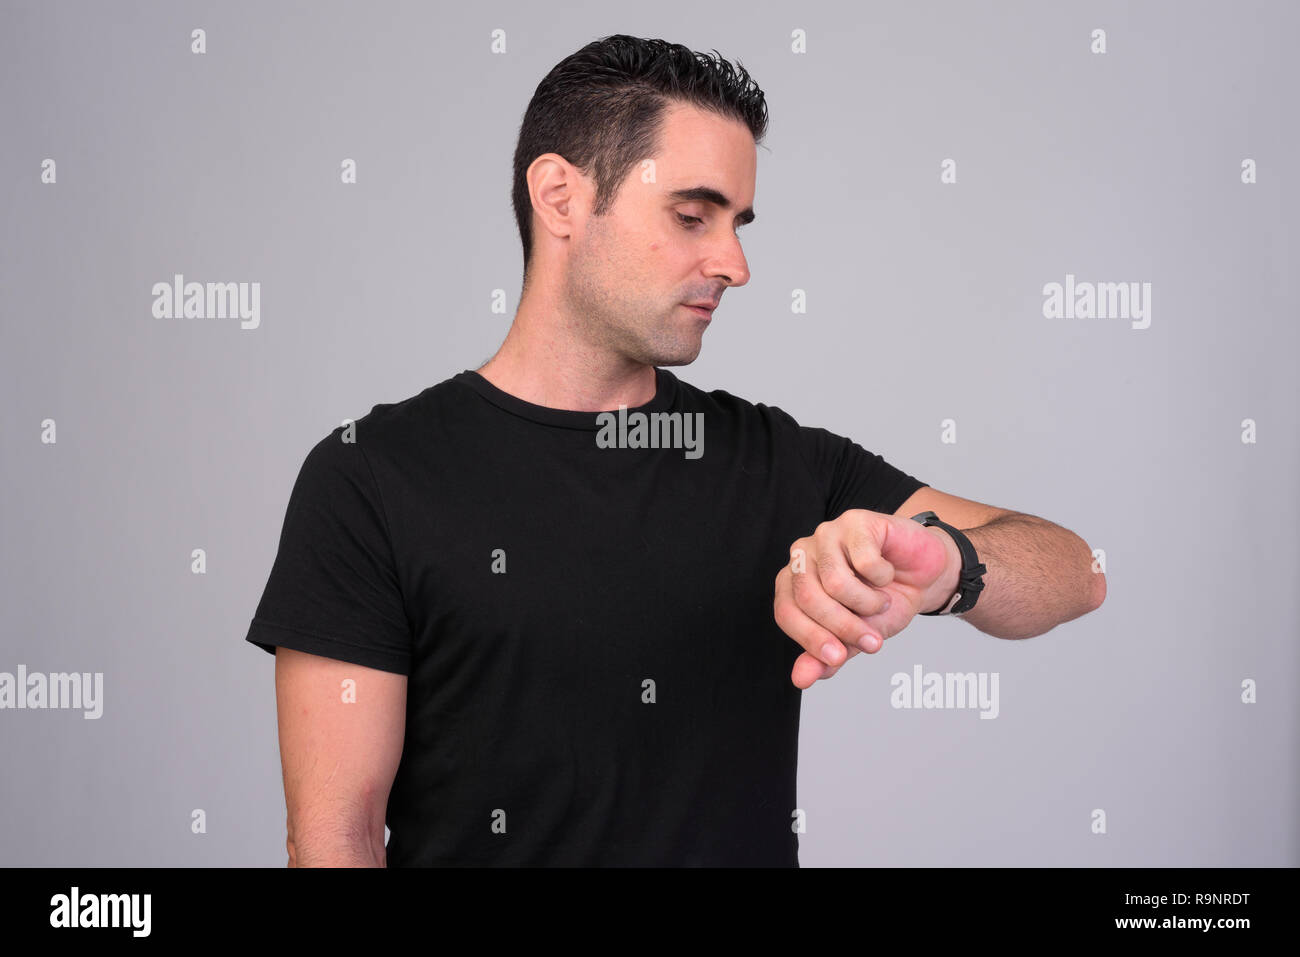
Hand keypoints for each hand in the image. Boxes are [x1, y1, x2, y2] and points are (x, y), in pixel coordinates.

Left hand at [773, 509, 957, 688]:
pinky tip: (887, 574)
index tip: (839, 657)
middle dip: (843, 626)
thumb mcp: (857, 639)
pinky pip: (865, 561)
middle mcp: (803, 555)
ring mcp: (827, 534)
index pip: (786, 612)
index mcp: (793, 583)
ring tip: (881, 603)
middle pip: (808, 597)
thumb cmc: (885, 603)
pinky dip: (883, 578)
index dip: (810, 638)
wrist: (925, 578)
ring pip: (835, 581)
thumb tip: (801, 679)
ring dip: (867, 604)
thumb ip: (827, 657)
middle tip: (872, 641)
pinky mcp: (856, 521)